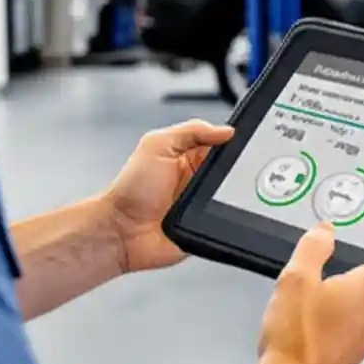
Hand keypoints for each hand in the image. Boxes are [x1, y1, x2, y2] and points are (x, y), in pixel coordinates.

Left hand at [102, 119, 233, 272]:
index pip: (220, 143)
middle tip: (229, 172)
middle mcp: (198, 179)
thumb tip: (225, 130)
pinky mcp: (206, 227)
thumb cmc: (130, 190)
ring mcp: (203, 204)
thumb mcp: (156, 145)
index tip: (243, 140)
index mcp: (188, 156)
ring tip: (217, 195)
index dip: (233, 141)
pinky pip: (228, 222)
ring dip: (233, 196)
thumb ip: (190, 131)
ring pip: (234, 197)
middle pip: (232, 170)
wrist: (121, 233)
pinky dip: (229, 220)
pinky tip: (219, 215)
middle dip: (237, 170)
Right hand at [248, 223, 363, 363]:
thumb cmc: (297, 339)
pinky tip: (312, 322)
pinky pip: (354, 328)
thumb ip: (314, 247)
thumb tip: (324, 232)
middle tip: (338, 265)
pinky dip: (339, 320)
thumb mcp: (296, 278)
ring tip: (316, 296)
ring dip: (348, 298)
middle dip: (362, 273)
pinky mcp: (354, 356)